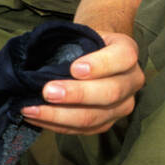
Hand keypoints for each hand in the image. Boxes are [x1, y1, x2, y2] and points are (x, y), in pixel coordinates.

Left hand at [20, 31, 142, 134]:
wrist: (93, 57)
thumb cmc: (84, 45)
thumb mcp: (82, 35)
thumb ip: (71, 46)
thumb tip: (41, 67)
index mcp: (127, 53)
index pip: (122, 57)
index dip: (99, 65)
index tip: (74, 68)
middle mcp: (132, 81)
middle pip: (109, 93)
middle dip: (76, 94)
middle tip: (48, 92)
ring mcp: (122, 106)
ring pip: (94, 117)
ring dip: (59, 115)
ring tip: (32, 109)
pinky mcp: (107, 123)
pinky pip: (82, 130)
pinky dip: (55, 125)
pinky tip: (34, 117)